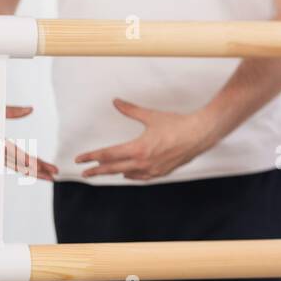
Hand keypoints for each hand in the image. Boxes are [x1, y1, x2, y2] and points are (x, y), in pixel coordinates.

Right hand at [0, 94, 56, 180]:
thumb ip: (11, 110)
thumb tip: (31, 109)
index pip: (11, 152)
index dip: (25, 159)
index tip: (39, 166)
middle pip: (15, 163)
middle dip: (35, 170)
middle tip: (54, 174)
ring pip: (13, 164)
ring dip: (32, 170)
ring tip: (50, 175)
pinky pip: (9, 161)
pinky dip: (23, 165)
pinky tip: (36, 170)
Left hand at [74, 98, 215, 180]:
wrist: (200, 134)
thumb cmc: (178, 125)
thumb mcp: (151, 116)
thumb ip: (131, 110)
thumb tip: (117, 102)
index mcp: (138, 149)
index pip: (108, 155)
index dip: (92, 156)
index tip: (81, 159)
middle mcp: (143, 163)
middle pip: (113, 169)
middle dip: (97, 170)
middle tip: (86, 173)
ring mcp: (153, 169)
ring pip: (127, 174)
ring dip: (115, 173)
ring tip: (106, 172)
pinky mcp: (162, 172)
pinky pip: (142, 178)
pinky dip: (133, 176)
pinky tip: (129, 175)